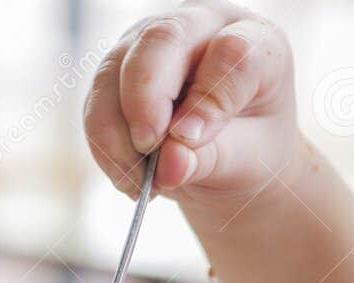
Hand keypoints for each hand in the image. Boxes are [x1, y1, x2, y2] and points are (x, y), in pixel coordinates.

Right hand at [85, 0, 298, 205]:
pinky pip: (97, 100)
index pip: (231, 52)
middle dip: (146, 100)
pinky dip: (106, 145)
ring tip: (141, 184)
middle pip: (162, 40)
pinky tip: (129, 179)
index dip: (208, 97)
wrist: (231, 159)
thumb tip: (167, 164)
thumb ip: (211, 159)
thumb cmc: (251, 150)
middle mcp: (202, 27)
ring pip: (116, 69)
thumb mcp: (246, 160)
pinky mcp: (120, 65)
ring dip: (119, 135)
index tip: (191, 140)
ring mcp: (154, 41)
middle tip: (149, 152)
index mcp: (255, 39)